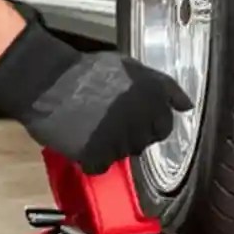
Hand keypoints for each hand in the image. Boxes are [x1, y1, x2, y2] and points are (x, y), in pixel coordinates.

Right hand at [0, 5, 192, 173]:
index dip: (150, 123)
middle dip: (132, 135)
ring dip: (111, 146)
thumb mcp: (131, 67)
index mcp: (152, 95)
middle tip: (110, 122)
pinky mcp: (97, 153)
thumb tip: (187, 106)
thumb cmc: (86, 71)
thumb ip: (162, 87)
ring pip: (125, 155)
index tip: (135, 120)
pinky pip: (102, 166)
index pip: (165, 124)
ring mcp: (120, 137)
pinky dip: (93, 158)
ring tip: (93, 126)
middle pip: (146, 142)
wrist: (46, 81)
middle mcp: (141, 117)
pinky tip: (83, 139)